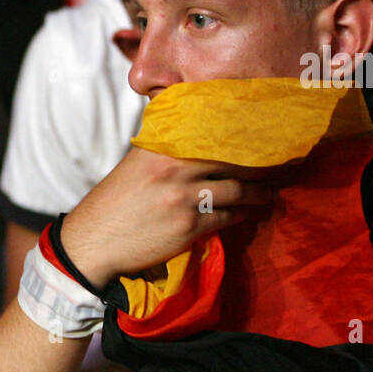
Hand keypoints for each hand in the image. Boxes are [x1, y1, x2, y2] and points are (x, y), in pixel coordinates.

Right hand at [59, 147, 271, 286]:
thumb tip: (198, 130)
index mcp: (162, 147)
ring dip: (259, 193)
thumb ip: (167, 147)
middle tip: (279, 162)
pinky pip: (228, 217)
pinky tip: (247, 214)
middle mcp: (175, 167)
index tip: (265, 133)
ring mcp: (183, 198)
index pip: (214, 131)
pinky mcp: (189, 227)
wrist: (93, 241)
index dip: (244, 133)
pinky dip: (242, 215)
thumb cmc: (116, 201)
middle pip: (234, 158)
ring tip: (267, 193)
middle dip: (261, 162)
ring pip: (238, 190)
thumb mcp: (137, 163)